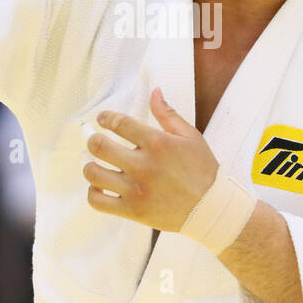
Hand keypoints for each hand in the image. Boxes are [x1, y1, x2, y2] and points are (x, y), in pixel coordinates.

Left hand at [82, 88, 218, 230]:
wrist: (212, 208)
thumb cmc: (203, 171)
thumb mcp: (191, 137)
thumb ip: (168, 114)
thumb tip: (154, 92)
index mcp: (157, 144)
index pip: (119, 123)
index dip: (105, 118)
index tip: (102, 119)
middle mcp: (144, 165)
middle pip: (99, 146)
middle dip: (92, 139)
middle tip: (94, 140)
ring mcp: (136, 190)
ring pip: (93, 174)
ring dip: (90, 165)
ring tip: (95, 163)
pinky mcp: (133, 210)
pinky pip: (98, 201)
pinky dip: (93, 193)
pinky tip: (100, 187)